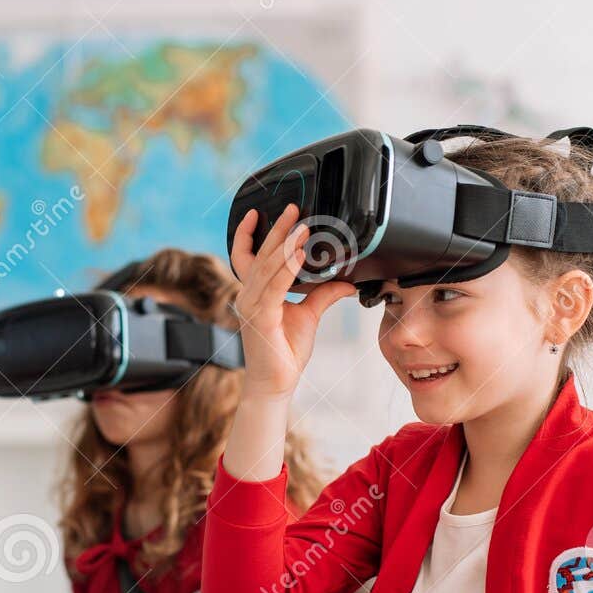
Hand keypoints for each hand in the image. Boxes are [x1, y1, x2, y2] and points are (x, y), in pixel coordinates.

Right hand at [230, 204, 356, 400]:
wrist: (275, 383)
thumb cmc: (284, 353)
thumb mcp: (308, 316)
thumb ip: (324, 294)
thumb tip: (346, 281)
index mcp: (255, 293)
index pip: (246, 257)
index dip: (249, 234)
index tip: (259, 212)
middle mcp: (248, 296)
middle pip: (259, 255)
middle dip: (276, 230)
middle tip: (292, 209)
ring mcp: (252, 306)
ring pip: (267, 268)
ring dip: (285, 246)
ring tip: (301, 228)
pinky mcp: (260, 318)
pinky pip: (275, 287)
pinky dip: (287, 269)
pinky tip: (300, 255)